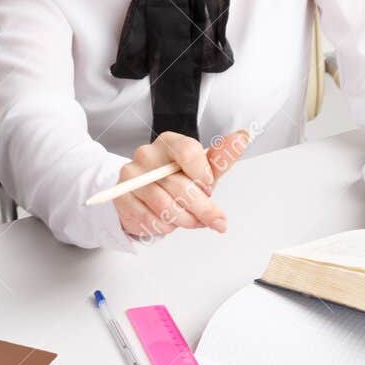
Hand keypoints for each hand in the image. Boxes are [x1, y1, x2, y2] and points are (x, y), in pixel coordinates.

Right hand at [114, 129, 250, 240]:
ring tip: (190, 221)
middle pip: (180, 185)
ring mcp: (131, 176)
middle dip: (202, 208)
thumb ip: (222, 157)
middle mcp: (147, 155)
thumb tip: (242, 137)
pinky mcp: (121, 198)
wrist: (146, 195)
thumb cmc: (177, 180)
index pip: (189, 153)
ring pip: (165, 206)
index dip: (204, 177)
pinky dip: (164, 227)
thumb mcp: (203, 170)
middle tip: (213, 218)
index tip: (208, 186)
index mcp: (169, 142)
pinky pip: (149, 219)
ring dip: (184, 220)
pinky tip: (168, 222)